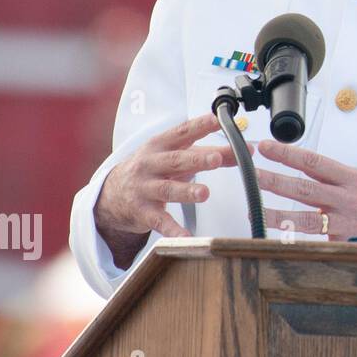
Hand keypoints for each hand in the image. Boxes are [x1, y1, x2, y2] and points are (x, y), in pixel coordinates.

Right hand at [94, 113, 246, 265]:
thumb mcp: (176, 156)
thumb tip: (244, 151)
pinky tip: (187, 236)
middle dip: (197, 159)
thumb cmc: (152, 169)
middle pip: (176, 160)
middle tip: (217, 159)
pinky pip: (159, 221)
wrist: (111, 194)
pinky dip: (173, 230)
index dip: (201, 125)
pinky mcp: (143, 212)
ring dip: (186, 191)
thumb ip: (210, 154)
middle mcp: (151, 164)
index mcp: (161, 145)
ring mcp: (145, 188)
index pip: (183, 132)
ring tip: (205, 194)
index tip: (219, 119)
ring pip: (167, 189)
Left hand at [255, 140, 356, 241]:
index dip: (287, 153)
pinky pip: (316, 240)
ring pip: (303, 218)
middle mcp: (345, 199)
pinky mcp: (343, 242)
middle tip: (251, 172)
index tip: (266, 147)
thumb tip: (308, 167)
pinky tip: (280, 237)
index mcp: (351, 179)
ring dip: (275, 214)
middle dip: (272, 179)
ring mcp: (343, 223)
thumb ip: (335, 175)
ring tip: (254, 210)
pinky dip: (299, 238)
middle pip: (302, 187)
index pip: (313, 161)